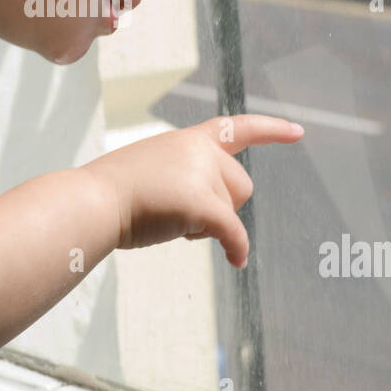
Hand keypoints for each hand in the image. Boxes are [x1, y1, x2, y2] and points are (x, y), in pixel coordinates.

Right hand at [81, 114, 303, 268]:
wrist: (92, 202)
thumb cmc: (111, 194)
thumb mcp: (151, 171)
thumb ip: (182, 179)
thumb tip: (206, 217)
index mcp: (187, 141)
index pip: (235, 129)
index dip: (270, 131)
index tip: (298, 132)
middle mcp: (198, 151)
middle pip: (241, 185)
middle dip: (223, 207)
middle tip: (181, 216)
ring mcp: (200, 175)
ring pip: (234, 209)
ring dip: (212, 224)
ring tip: (171, 223)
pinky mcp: (200, 203)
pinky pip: (232, 232)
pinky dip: (236, 248)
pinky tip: (236, 261)